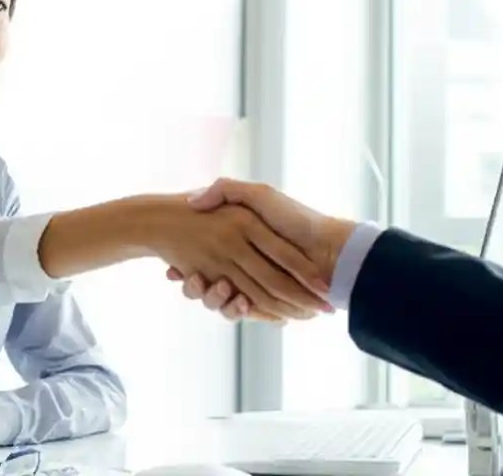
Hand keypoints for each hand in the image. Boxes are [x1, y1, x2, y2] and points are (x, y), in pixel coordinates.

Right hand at [172, 179, 356, 318]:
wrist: (332, 249)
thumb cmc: (297, 219)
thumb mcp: (259, 195)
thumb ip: (227, 191)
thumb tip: (194, 200)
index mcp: (241, 242)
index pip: (202, 258)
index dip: (184, 267)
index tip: (170, 269)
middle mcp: (245, 267)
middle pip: (206, 284)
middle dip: (194, 287)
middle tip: (187, 279)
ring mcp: (255, 287)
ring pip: (220, 301)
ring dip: (213, 299)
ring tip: (218, 289)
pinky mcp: (267, 305)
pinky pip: (242, 312)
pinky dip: (236, 310)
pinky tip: (239, 301)